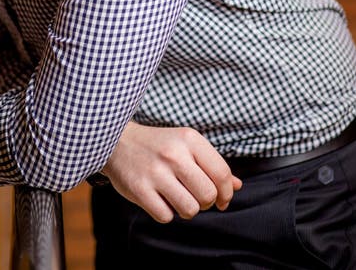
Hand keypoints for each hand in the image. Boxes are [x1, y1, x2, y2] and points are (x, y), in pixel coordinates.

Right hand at [103, 121, 241, 223]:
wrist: (118, 141)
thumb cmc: (159, 145)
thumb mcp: (186, 144)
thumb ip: (212, 164)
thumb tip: (237, 185)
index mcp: (189, 139)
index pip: (222, 173)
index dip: (226, 193)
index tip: (221, 199)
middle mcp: (174, 154)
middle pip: (208, 195)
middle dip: (206, 203)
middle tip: (196, 196)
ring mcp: (156, 172)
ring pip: (190, 210)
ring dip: (187, 209)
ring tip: (177, 197)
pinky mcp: (139, 189)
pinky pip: (166, 216)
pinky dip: (165, 212)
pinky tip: (159, 198)